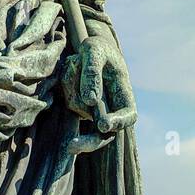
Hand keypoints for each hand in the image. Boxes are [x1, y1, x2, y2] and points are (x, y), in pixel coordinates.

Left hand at [62, 34, 136, 154]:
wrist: (87, 49)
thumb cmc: (97, 48)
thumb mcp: (94, 51)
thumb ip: (93, 72)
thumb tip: (91, 100)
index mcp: (124, 94)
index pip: (128, 115)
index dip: (119, 122)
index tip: (104, 125)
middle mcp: (110, 106)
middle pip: (104, 132)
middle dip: (89, 141)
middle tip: (71, 146)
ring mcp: (94, 109)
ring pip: (80, 108)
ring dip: (72, 84)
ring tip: (75, 61)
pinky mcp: (78, 105)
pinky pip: (69, 100)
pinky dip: (66, 84)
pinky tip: (70, 68)